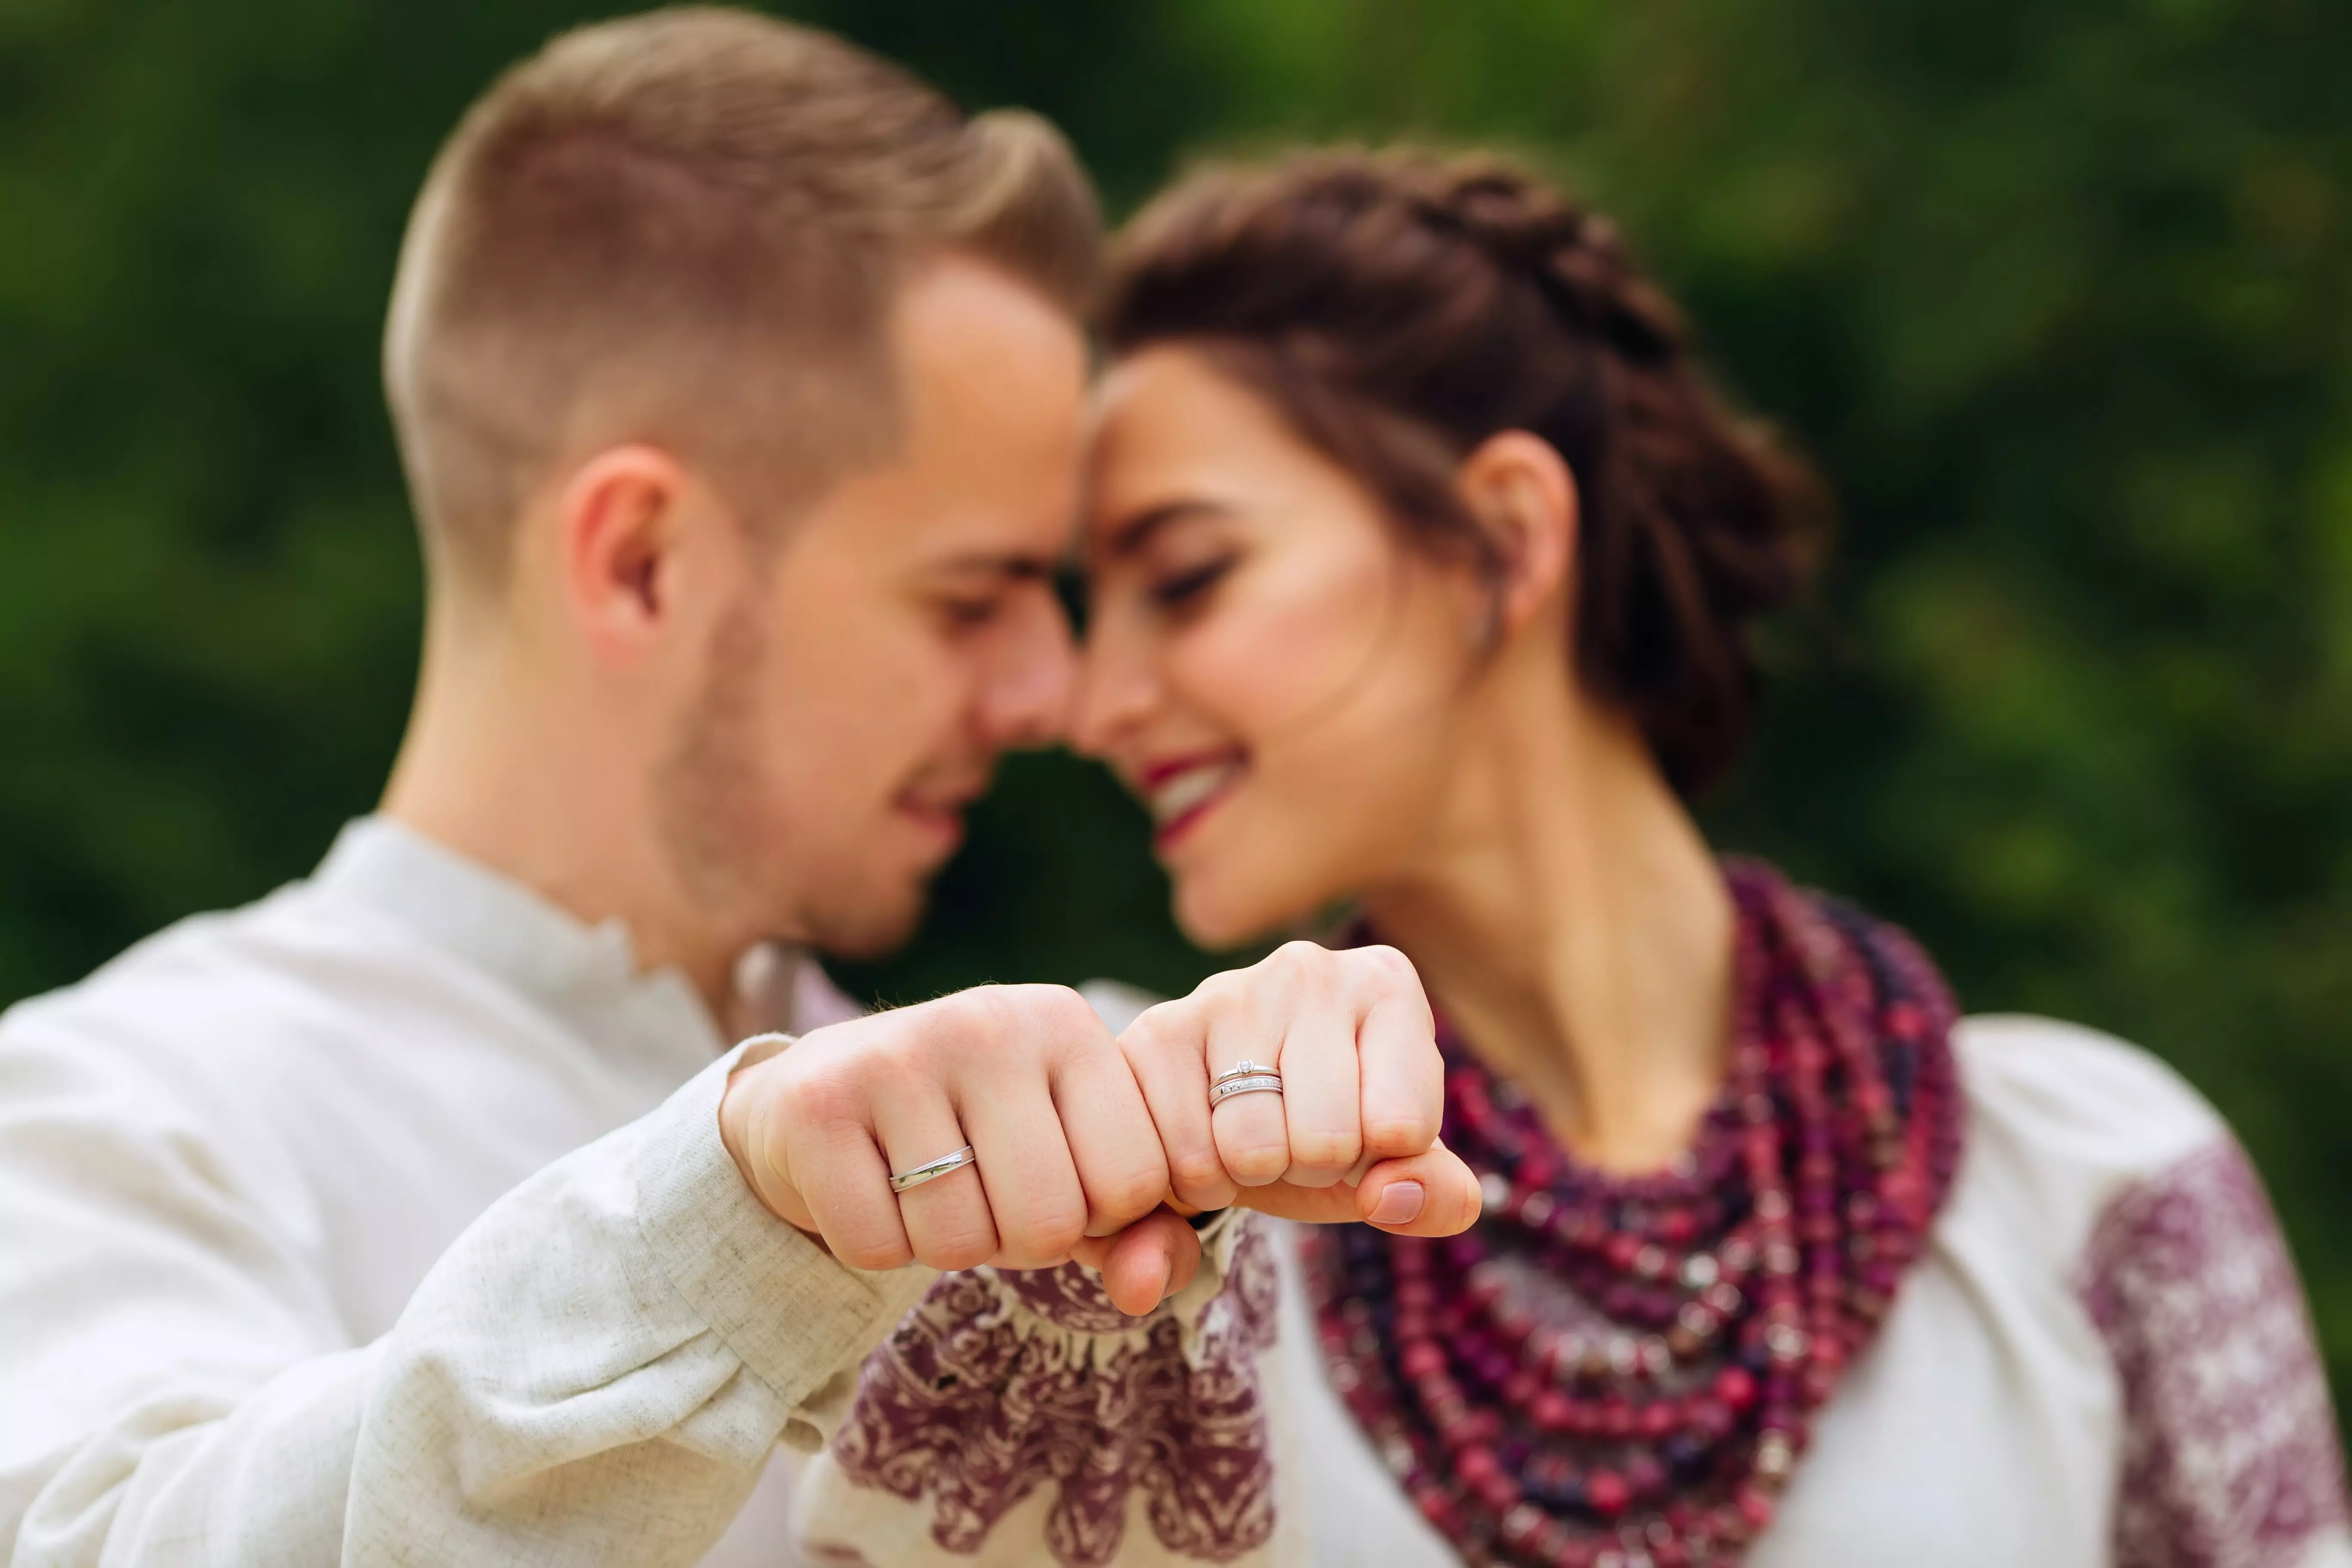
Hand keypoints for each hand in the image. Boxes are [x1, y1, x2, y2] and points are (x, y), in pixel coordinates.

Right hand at [718, 985, 1200, 1314]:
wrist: (820, 1098)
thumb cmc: (972, 1138)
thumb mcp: (1071, 1163)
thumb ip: (1140, 1228)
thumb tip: (1149, 1289)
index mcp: (1067, 1024)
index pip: (1136, 1181)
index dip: (1095, 1217)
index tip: (1053, 1182)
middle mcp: (989, 1022)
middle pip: (1049, 1221)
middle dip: (1016, 1241)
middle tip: (979, 1194)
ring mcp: (898, 1055)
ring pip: (960, 1241)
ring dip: (944, 1245)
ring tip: (921, 1187)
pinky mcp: (819, 1103)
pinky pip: (875, 1246)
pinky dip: (875, 1244)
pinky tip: (867, 1185)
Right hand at [1117, 942, 1480, 1236]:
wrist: (1236, 1111)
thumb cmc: (1334, 1127)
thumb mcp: (1398, 1166)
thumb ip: (1437, 1194)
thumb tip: (1389, 1196)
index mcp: (1388, 987)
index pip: (1402, 1127)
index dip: (1378, 1162)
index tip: (1362, 1135)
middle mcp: (1309, 969)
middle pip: (1326, 1141)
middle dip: (1312, 1170)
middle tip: (1296, 1141)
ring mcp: (1226, 992)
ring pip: (1250, 1151)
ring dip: (1249, 1178)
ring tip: (1248, 1140)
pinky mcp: (1157, 1031)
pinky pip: (1181, 1157)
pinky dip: (1193, 1180)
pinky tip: (1201, 1139)